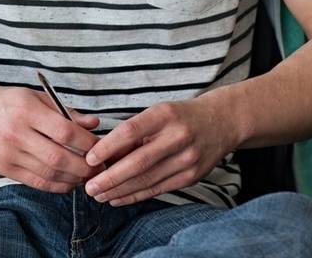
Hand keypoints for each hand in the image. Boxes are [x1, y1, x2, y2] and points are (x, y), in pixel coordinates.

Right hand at [0, 81, 103, 193]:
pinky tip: (67, 182)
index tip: (100, 148)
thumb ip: (65, 111)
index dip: (87, 143)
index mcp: (26, 110)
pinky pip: (35, 182)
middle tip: (99, 169)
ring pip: (48, 174)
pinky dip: (55, 186)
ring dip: (72, 179)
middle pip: (58, 158)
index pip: (65, 132)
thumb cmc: (6, 102)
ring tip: (86, 176)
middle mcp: (16, 133)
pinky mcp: (3, 168)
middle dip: (84, 167)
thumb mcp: (35, 97)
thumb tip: (94, 124)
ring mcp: (8, 153)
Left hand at [82, 97, 240, 205]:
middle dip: (110, 177)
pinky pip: (159, 189)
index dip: (108, 147)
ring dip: (119, 190)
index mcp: (164, 115)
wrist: (222, 121)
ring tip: (98, 195)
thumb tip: (102, 155)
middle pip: (138, 162)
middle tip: (89, 186)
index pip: (130, 132)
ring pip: (147, 179)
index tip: (89, 158)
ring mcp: (188, 159)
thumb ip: (134, 132)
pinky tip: (118, 198)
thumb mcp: (158, 112)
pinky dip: (136, 196)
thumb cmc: (180, 116)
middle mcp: (178, 137)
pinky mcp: (192, 176)